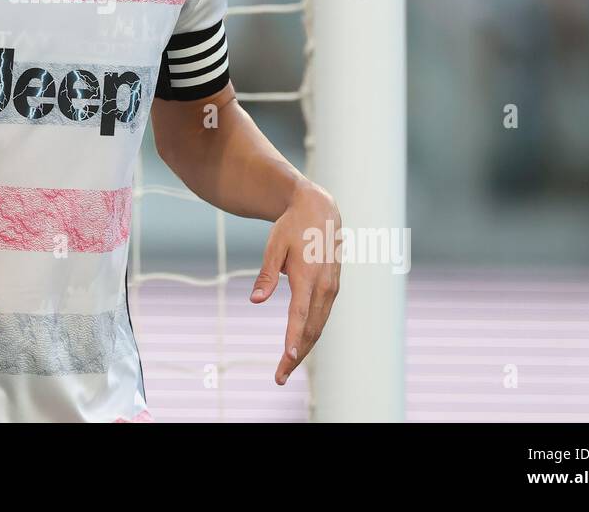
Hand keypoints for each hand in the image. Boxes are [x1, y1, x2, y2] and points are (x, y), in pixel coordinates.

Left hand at [250, 180, 340, 384]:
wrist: (320, 211)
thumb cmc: (292, 227)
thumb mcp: (274, 246)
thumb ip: (266, 274)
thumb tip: (255, 300)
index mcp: (307, 276)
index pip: (300, 315)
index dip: (293, 338)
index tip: (288, 359)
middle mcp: (324, 286)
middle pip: (311, 329)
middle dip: (295, 356)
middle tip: (278, 377)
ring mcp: (331, 288)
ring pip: (319, 327)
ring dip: (304, 349)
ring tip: (286, 369)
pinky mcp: (332, 288)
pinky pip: (322, 317)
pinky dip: (311, 335)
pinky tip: (299, 347)